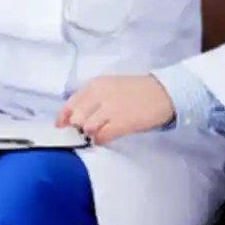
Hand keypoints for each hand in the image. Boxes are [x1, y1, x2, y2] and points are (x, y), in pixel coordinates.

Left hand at [55, 74, 173, 145]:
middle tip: (83, 131)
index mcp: (96, 84)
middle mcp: (100, 95)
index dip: (63, 116)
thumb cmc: (137, 90)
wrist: (164, 93)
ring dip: (89, 133)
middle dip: (77, 127)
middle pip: (76, 117)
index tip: (60, 126)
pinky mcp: (121, 123)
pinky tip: (105, 137)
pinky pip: (101, 136)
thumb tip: (74, 116)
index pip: (71, 102)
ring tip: (98, 132)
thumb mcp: (111, 86)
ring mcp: (110, 110)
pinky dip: (100, 139)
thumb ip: (92, 98)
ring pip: (87, 128)